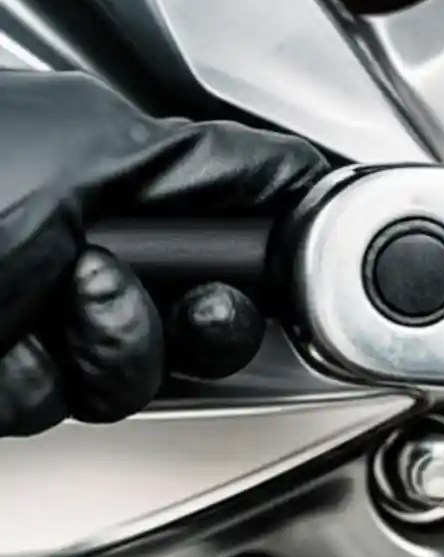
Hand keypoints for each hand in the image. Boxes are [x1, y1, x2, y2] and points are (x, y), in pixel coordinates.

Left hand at [0, 71, 327, 436]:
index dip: (267, 257)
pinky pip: (59, 401)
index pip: (231, 217)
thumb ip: (208, 162)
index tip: (280, 279)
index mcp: (115, 176)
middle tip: (145, 296)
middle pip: (197, 315)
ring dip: (95, 348)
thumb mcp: (85, 155)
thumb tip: (300, 168)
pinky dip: (23, 379)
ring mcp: (43, 314)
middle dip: (175, 322)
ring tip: (30, 304)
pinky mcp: (3, 374)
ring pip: (134, 371)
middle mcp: (85, 244)